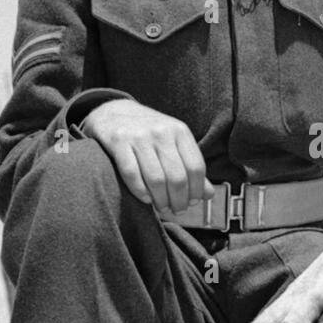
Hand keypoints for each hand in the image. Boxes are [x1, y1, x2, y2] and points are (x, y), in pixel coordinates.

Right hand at [81, 100, 213, 214]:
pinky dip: (140, 192)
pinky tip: (145, 199)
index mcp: (180, 131)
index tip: (194, 202)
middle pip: (177, 177)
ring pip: (156, 179)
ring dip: (161, 200)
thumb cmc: (148, 132)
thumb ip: (191, 167)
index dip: (197, 190)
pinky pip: (132, 174)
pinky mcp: (118, 142)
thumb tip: (208, 194)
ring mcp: (139, 137)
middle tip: (177, 210)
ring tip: (162, 207)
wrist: (113, 111)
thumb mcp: (174, 142)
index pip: (196, 167)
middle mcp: (161, 132)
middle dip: (179, 200)